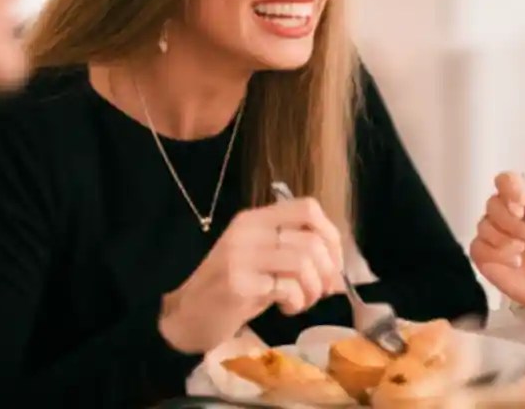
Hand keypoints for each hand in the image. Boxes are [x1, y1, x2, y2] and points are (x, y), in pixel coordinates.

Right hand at [159, 198, 343, 352]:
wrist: (186, 316)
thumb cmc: (231, 288)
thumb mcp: (261, 259)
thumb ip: (294, 251)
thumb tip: (338, 268)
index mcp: (255, 219)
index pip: (307, 208)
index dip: (331, 235)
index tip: (333, 264)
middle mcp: (248, 231)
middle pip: (311, 239)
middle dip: (328, 271)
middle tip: (321, 291)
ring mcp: (241, 256)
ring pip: (303, 261)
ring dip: (313, 288)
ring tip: (302, 301)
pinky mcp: (238, 284)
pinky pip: (286, 287)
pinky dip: (297, 301)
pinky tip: (286, 309)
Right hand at [469, 172, 524, 311]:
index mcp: (523, 201)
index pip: (506, 181)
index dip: (509, 188)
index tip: (522, 205)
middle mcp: (504, 214)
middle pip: (493, 204)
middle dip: (511, 221)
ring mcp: (492, 236)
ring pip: (483, 226)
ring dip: (504, 239)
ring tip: (522, 251)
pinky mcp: (485, 257)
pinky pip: (478, 248)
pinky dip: (496, 255)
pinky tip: (515, 263)